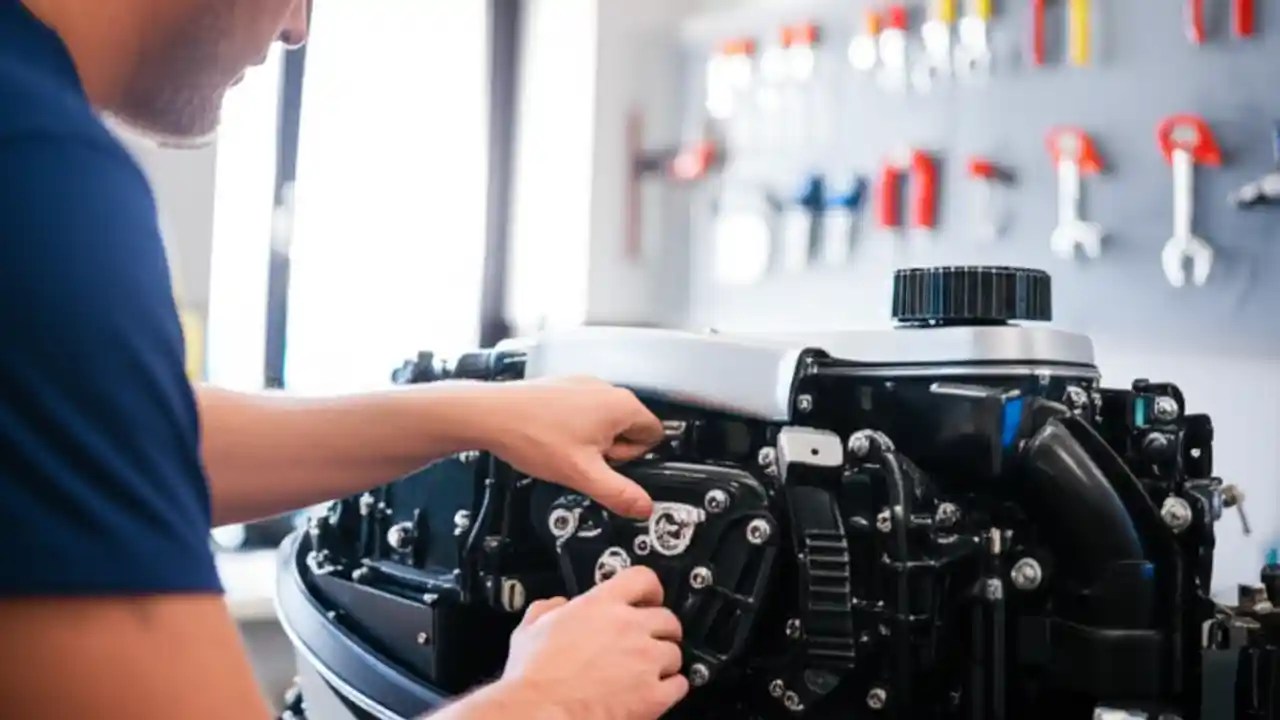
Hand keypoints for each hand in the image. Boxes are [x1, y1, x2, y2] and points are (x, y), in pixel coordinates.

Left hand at [483, 376, 663, 517]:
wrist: (492, 415)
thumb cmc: (535, 438)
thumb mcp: (582, 474)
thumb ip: (619, 493)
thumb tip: (645, 507)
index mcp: (622, 405)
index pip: (654, 435)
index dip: (632, 457)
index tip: (605, 463)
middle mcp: (607, 388)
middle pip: (629, 429)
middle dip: (610, 450)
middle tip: (581, 459)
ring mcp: (585, 384)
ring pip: (605, 422)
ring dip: (590, 441)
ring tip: (562, 448)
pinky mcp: (565, 386)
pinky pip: (584, 413)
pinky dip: (573, 428)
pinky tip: (551, 437)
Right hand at [500, 567, 688, 719]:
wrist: (538, 712)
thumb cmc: (532, 676)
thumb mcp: (529, 629)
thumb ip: (548, 609)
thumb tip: (558, 605)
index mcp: (600, 605)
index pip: (642, 579)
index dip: (650, 589)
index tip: (650, 599)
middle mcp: (629, 627)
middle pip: (667, 618)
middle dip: (660, 630)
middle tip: (650, 640)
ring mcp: (645, 661)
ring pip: (675, 653)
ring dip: (664, 661)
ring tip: (648, 671)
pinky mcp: (652, 695)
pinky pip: (679, 685)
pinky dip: (671, 688)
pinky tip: (657, 691)